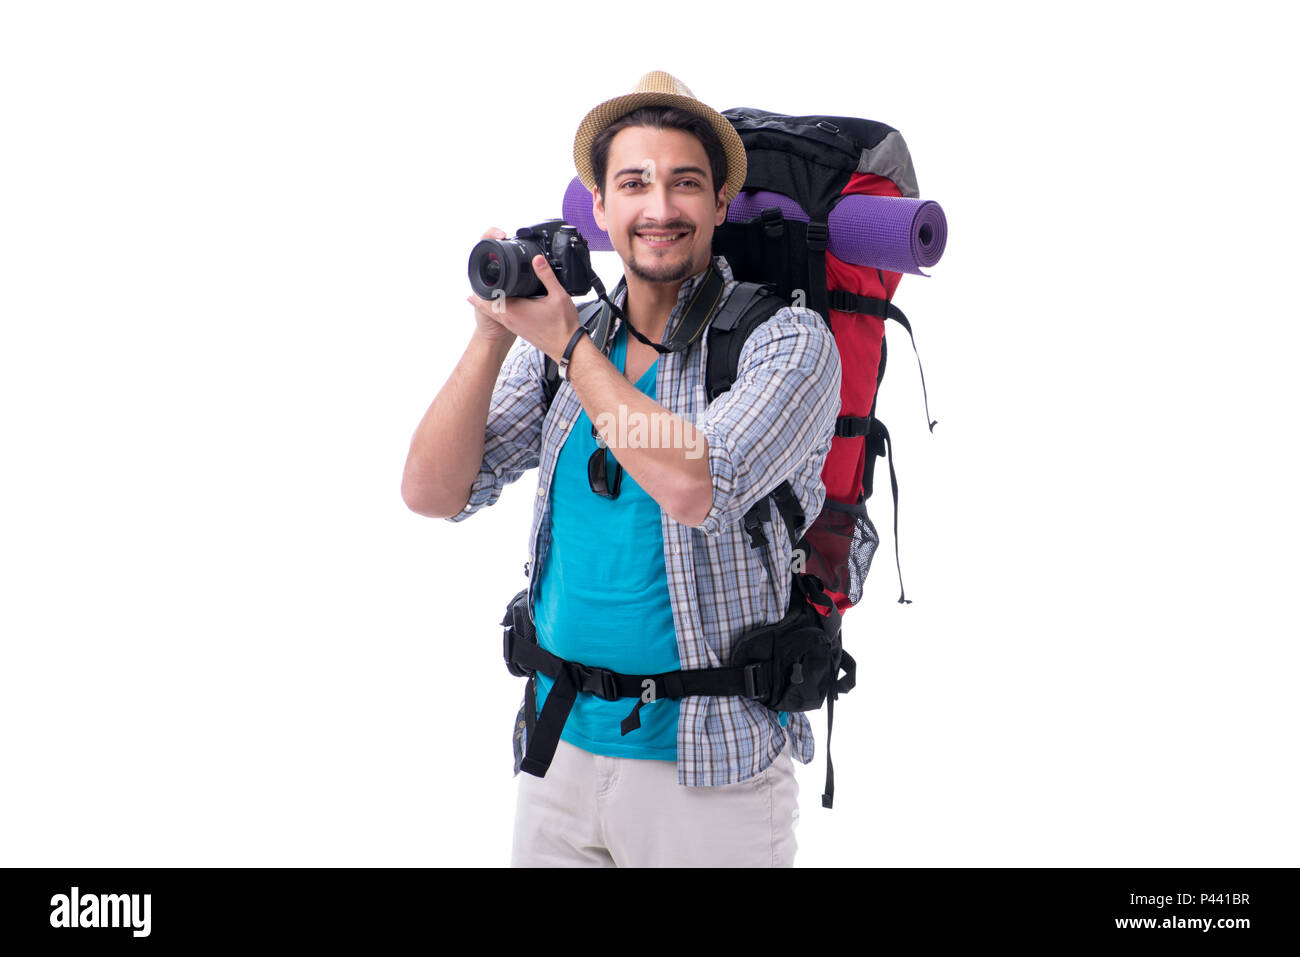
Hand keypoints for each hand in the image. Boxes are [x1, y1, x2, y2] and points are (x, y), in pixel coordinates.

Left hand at [466, 248, 581, 362]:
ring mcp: (512, 325)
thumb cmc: (563, 327)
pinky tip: (504, 300)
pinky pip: (501, 315)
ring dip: (489, 299)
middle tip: (479, 276)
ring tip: (486, 287)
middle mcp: (509, 318)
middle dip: (482, 290)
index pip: (488, 295)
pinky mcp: (517, 328)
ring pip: (493, 310)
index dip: (483, 283)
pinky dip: (498, 307)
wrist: (566, 348)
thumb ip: (546, 276)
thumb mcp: (558, 296)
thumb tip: (537, 260)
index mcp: (514, 309)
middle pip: (486, 303)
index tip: (481, 272)